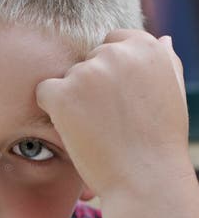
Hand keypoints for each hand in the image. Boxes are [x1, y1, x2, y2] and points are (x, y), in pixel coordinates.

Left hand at [36, 30, 189, 198]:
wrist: (145, 178)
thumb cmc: (160, 141)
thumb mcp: (173, 93)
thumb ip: (164, 62)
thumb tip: (163, 40)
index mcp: (147, 47)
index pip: (111, 43)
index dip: (109, 73)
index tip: (116, 99)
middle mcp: (117, 53)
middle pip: (87, 60)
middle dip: (91, 86)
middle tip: (109, 120)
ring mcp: (88, 71)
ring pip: (66, 77)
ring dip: (74, 99)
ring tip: (98, 129)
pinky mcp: (63, 92)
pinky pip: (45, 92)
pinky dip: (53, 110)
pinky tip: (76, 129)